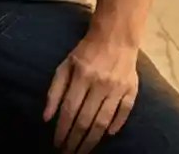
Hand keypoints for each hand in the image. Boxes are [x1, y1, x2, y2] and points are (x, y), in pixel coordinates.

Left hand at [43, 35, 139, 153]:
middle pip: (86, 119)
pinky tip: (108, 135)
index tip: (57, 144)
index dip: (63, 130)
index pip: (70, 110)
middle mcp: (100, 83)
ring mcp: (117, 87)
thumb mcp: (65, 65)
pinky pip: (125, 111)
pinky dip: (117, 125)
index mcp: (81, 76)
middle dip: (76, 140)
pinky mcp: (132, 89)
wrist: (115, 36)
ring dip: (92, 140)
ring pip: (104, 120)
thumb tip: (47, 117)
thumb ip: (55, 91)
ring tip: (84, 151)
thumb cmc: (86, 52)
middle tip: (69, 153)